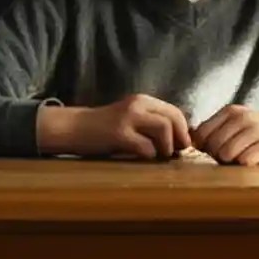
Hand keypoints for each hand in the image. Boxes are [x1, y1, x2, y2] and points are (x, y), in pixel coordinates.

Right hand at [52, 94, 190, 159]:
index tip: (183, 144)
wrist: (75, 128)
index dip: (183, 129)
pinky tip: (143, 157)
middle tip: (176, 152)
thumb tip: (179, 140)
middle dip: (179, 138)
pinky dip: (149, 155)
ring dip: (166, 146)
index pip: (174, 111)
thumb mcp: (131, 118)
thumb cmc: (105, 128)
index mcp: (143, 100)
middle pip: (172, 118)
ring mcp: (128, 118)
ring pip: (163, 129)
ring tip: (160, 155)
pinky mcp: (118, 134)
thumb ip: (152, 123)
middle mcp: (137, 105)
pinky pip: (145, 146)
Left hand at [190, 105, 258, 165]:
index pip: (202, 133)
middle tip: (233, 156)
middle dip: (218, 156)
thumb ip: (216, 129)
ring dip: (232, 162)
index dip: (204, 147)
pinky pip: (244, 161)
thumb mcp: (239, 123)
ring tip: (244, 157)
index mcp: (231, 112)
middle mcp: (242, 118)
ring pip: (226, 154)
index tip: (216, 151)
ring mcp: (256, 131)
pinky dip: (246, 165)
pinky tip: (256, 160)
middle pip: (212, 146)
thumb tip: (191, 141)